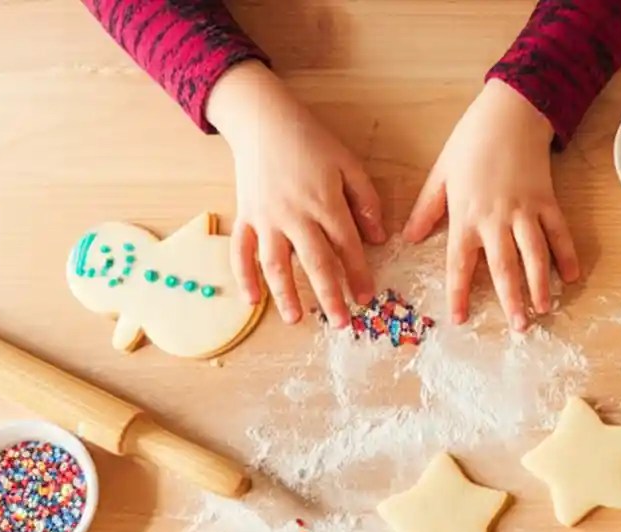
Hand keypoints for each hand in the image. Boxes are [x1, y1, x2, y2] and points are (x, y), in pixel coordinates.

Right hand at [206, 61, 386, 326]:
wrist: (263, 120)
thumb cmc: (310, 141)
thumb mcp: (348, 163)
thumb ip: (365, 200)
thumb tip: (379, 237)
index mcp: (325, 202)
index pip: (347, 247)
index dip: (359, 275)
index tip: (367, 298)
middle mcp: (295, 215)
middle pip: (315, 263)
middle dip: (330, 295)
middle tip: (342, 323)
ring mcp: (266, 218)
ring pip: (276, 264)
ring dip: (286, 295)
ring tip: (297, 319)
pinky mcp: (245, 216)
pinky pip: (240, 251)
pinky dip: (243, 277)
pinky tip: (251, 301)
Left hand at [403, 79, 581, 330]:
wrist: (509, 113)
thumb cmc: (471, 142)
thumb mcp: (441, 174)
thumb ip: (427, 209)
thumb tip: (409, 238)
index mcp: (466, 215)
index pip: (460, 263)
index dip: (459, 293)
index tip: (459, 318)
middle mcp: (496, 219)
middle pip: (504, 267)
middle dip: (511, 300)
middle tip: (519, 328)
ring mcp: (525, 210)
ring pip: (534, 255)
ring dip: (540, 285)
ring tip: (544, 309)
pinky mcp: (547, 200)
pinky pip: (558, 233)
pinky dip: (567, 254)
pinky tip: (572, 276)